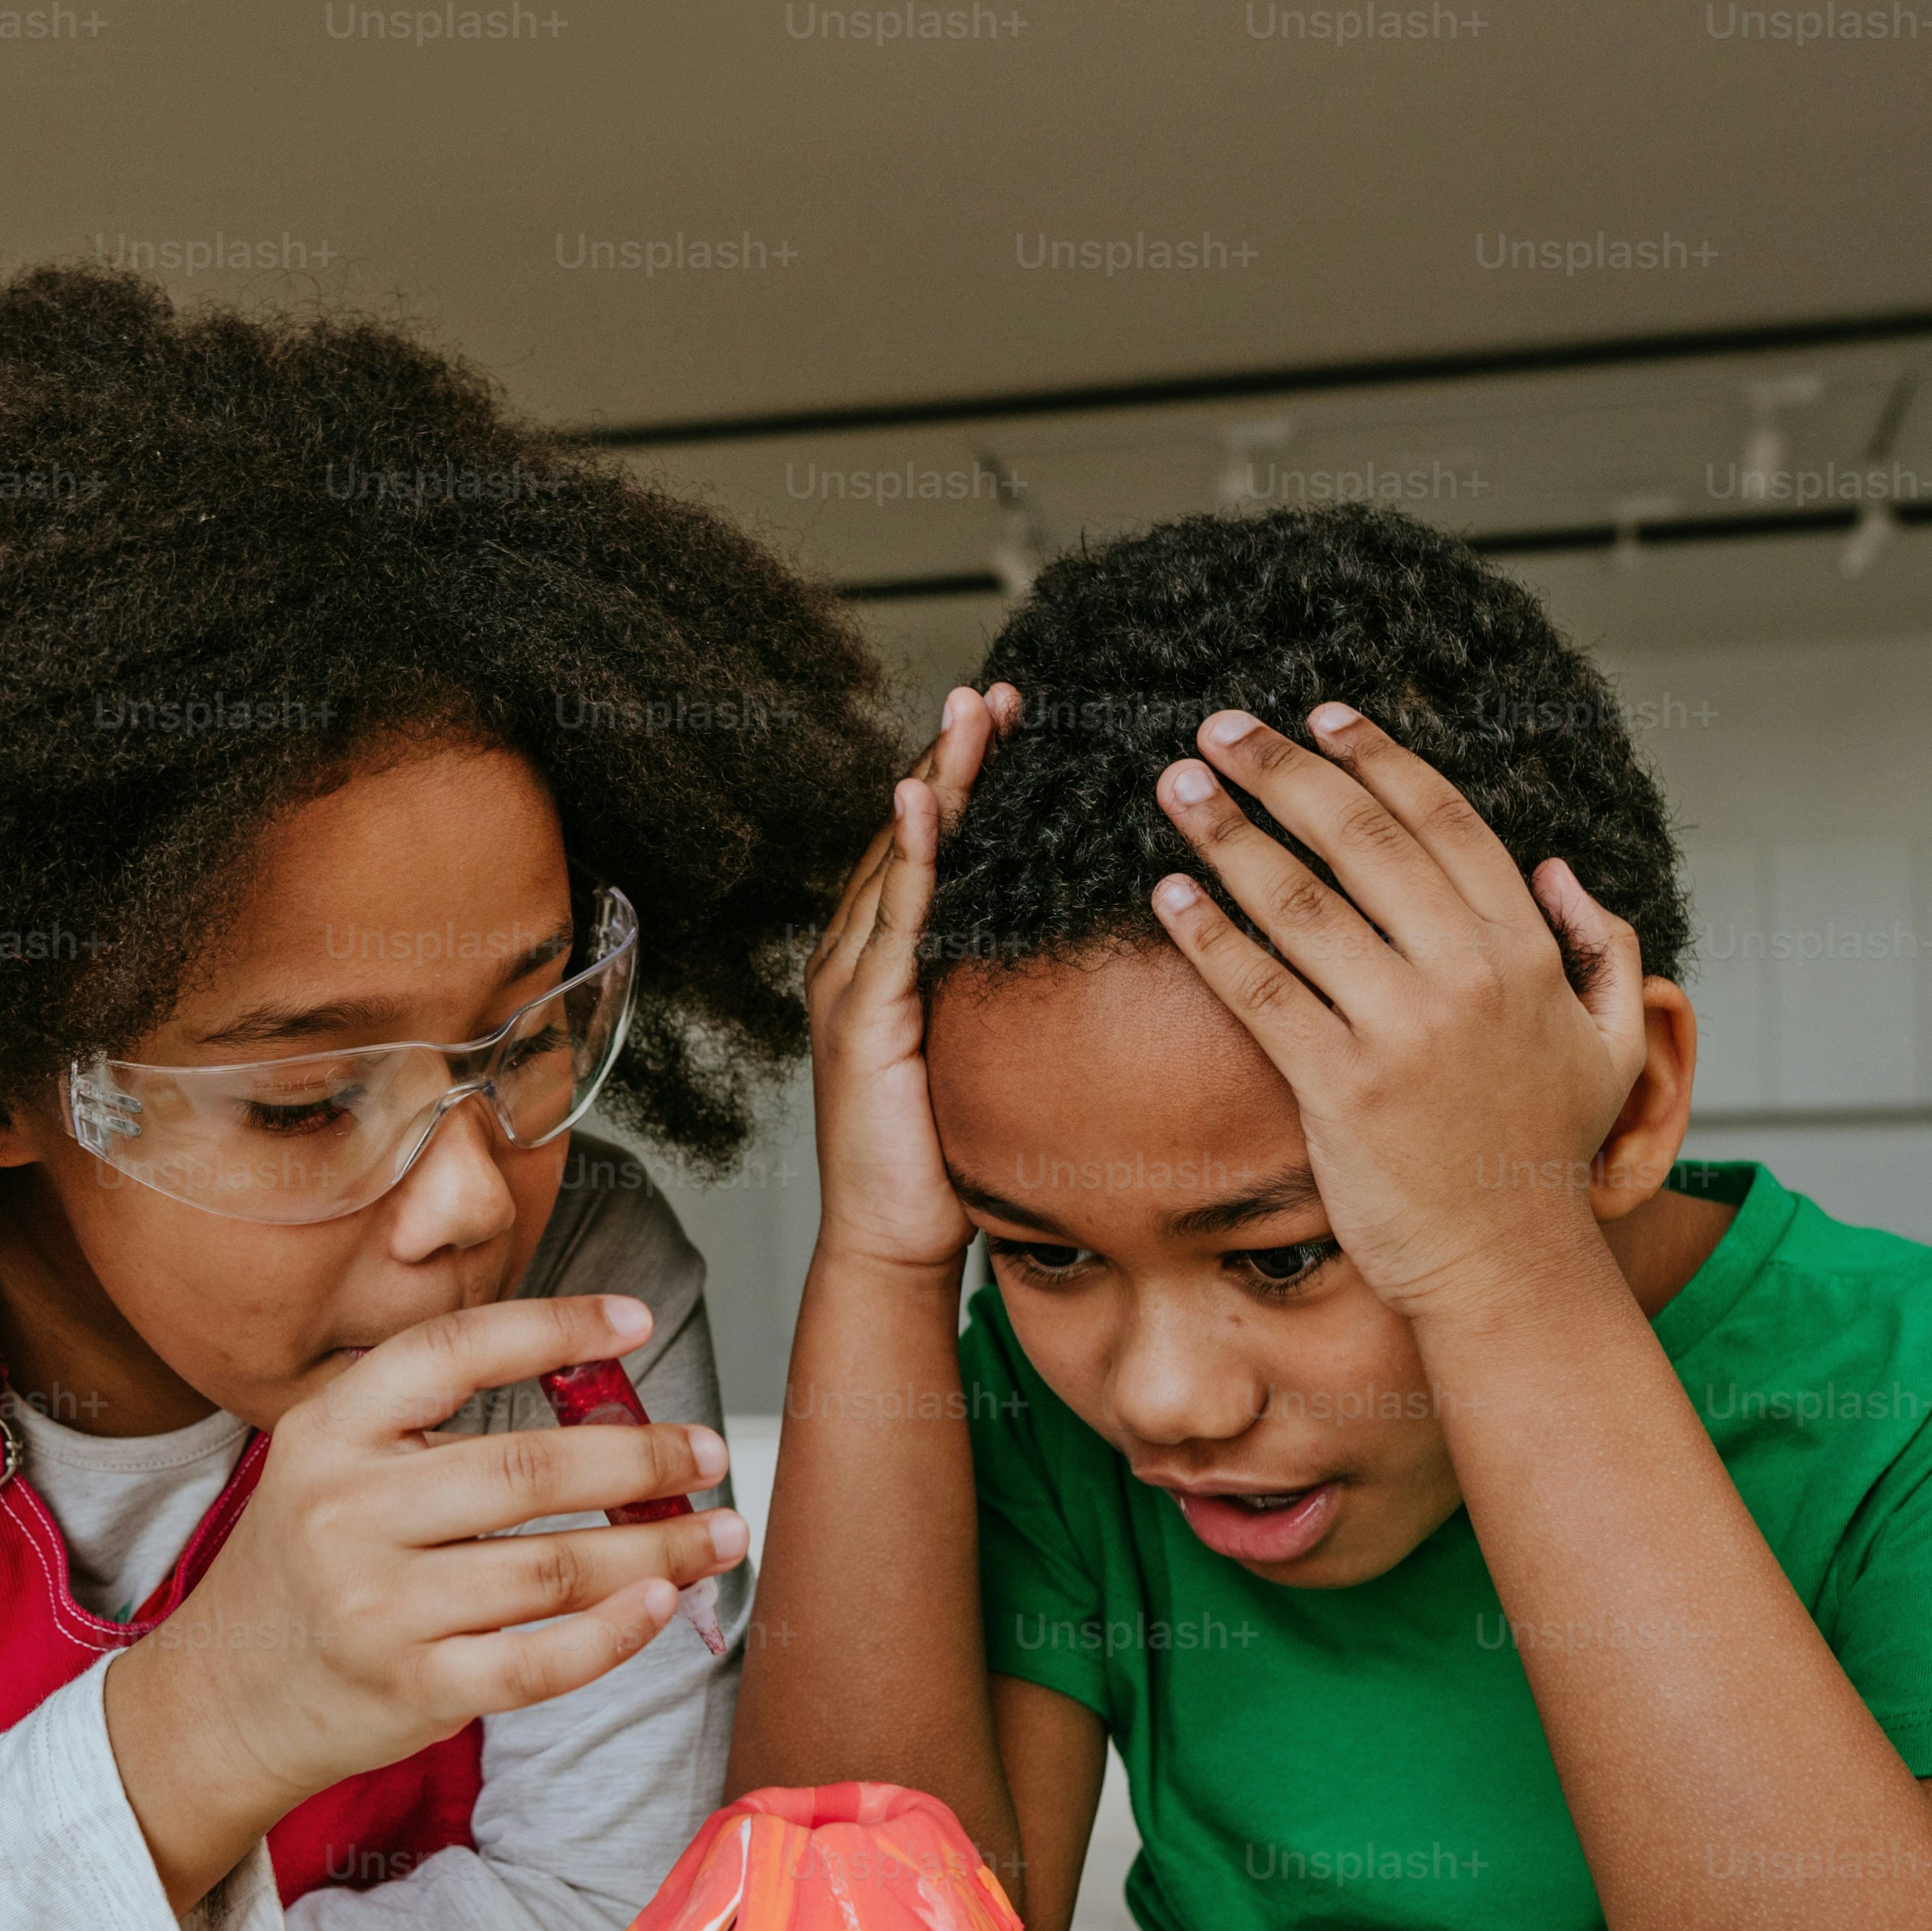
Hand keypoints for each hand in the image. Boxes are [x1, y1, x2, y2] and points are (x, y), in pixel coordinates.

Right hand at [105, 1295, 747, 1853]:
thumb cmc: (305, 1566)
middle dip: (642, 1458)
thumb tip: (596, 1393)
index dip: (551, 1327)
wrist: (223, 1697)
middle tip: (708, 1452)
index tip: (635, 1321)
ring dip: (657, 1549)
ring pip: (552, 1568)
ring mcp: (377, 1608)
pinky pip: (539, 1660)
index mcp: (329, 1432)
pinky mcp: (412, 1689)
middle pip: (526, 1470)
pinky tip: (662, 1605)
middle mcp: (346, 1512)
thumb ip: (428, 1426)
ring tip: (717, 1533)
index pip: (451, 1353)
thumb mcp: (329, 1466)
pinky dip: (614, 1634)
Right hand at [802, 684, 1013, 1275]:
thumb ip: (1008, 1002)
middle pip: (908, 834)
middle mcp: (854, 958)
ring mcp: (849, 982)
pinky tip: (928, 801)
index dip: (962, 782)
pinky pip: (893, 920)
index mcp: (883, 964)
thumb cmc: (944, 1163)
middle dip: (950, 758)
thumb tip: (1082, 958)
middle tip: (994, 690)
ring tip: (972, 715)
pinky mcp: (862, 1015)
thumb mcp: (987, 1058)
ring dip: (936, 781)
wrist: (893, 1240)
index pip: (927, 851)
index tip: (1006, 720)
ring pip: (899, 859)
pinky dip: (912, 858)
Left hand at [1146, 704, 1645, 1324]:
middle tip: (1220, 724)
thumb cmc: (1547, 1157)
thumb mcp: (1616, 1046)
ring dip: (1227, 833)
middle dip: (1281, 770)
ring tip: (1175, 784)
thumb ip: (1603, 949)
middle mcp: (1467, 975)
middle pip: (1360, 839)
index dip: (1379, 757)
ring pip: (1299, 902)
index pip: (1445, 820)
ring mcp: (1402, 1030)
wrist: (1507, 1268)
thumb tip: (1558, 869)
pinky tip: (1165, 894)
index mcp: (1528, 951)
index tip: (1323, 715)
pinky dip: (1207, 935)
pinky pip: (1259, 990)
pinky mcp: (1340, 1087)